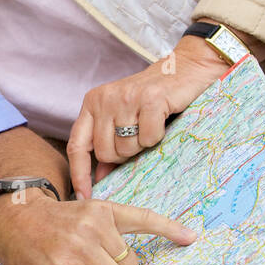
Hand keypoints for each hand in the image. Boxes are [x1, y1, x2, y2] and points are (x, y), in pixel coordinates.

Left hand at [66, 38, 230, 199]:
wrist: (188, 68)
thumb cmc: (155, 98)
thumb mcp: (125, 118)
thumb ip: (108, 143)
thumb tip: (98, 177)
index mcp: (93, 103)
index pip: (77, 145)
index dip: (79, 174)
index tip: (83, 196)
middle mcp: (104, 98)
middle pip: (104, 153)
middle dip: (123, 156)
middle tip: (139, 138)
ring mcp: (126, 97)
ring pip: (126, 149)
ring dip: (142, 146)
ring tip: (150, 126)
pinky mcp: (150, 99)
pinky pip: (148, 139)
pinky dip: (158, 137)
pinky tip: (162, 121)